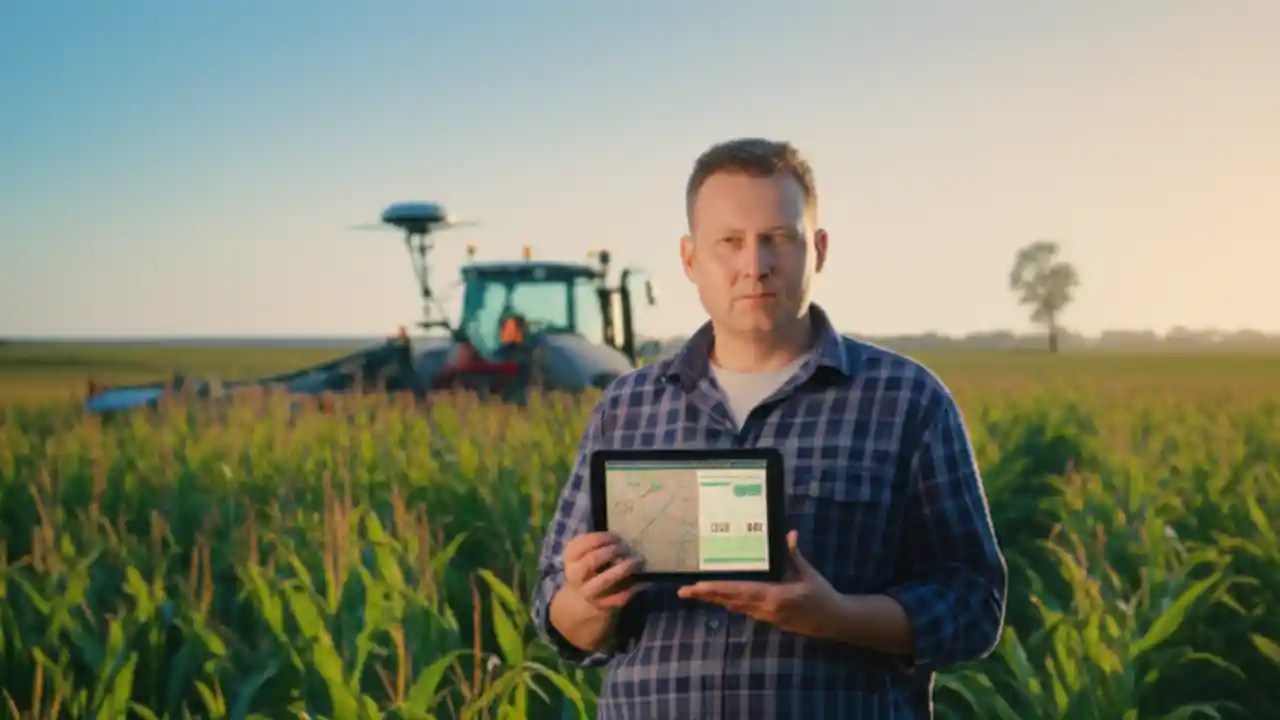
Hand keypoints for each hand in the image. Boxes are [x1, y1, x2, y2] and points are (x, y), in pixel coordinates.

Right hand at [563, 531, 649, 610]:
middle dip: (612, 551)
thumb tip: (622, 540)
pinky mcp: (600, 607)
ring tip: (637, 561)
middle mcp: (575, 575)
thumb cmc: (586, 571)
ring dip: (623, 569)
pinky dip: (630, 589)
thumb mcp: (583, 556)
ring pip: (604, 580)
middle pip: (591, 560)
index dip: (602, 537)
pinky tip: (639, 582)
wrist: (576, 603)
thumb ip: (597, 547)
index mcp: (570, 558)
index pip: (582, 543)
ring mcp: (586, 592)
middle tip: (626, 548)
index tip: (616, 536)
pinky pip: (618, 597)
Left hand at [677, 530, 840, 637]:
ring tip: (693, 593)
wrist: (832, 621)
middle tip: (683, 591)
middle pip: (730, 601)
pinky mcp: (767, 619)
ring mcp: (765, 616)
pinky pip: (742, 609)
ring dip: (714, 599)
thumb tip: (789, 534)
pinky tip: (716, 597)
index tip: (698, 586)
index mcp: (773, 596)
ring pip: (734, 606)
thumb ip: (794, 554)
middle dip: (706, 595)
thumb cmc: (821, 595)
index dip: (717, 589)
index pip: (739, 591)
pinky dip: (728, 602)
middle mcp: (764, 609)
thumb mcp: (808, 573)